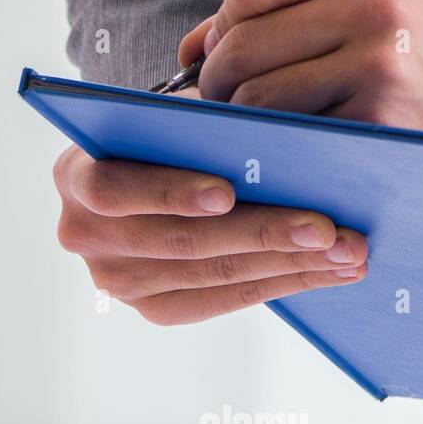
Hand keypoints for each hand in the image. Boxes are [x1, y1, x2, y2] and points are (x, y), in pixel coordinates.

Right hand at [52, 94, 368, 326]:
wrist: (143, 172)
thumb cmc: (163, 133)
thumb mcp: (165, 114)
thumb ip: (194, 116)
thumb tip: (260, 122)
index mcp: (75, 176)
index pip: (115, 189)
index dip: (171, 192)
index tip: (227, 192)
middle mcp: (85, 236)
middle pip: (183, 242)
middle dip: (264, 232)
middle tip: (328, 228)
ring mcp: (119, 282)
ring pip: (215, 274)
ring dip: (290, 264)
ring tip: (347, 251)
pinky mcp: (157, 309)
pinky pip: (226, 300)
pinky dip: (284, 283)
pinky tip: (329, 271)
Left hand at [183, 0, 422, 204]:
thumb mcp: (375, 15)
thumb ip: (291, 18)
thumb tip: (194, 46)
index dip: (222, 24)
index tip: (225, 57)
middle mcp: (368, 6)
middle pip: (240, 43)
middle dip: (218, 86)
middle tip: (228, 112)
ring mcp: (375, 63)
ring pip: (256, 96)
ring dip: (242, 125)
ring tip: (262, 138)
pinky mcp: (378, 120)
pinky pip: (291, 138)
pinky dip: (278, 152)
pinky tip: (294, 157)